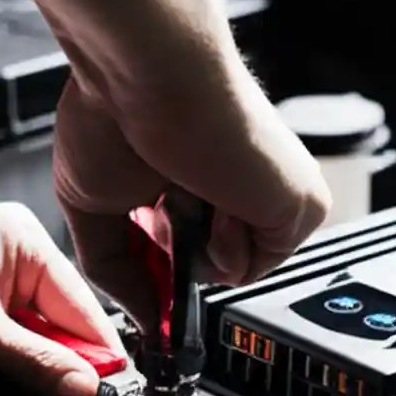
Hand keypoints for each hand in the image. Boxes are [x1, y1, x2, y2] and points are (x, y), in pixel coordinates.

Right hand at [0, 0, 331, 331]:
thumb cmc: (113, 114)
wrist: (148, 76)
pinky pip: (258, 267)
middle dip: (175, 250)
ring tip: (187, 188)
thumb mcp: (94, 210)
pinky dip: (226, 245)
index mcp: (201, 178)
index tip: (143, 266)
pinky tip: (215, 194)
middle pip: (212, 264)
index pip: (192, 249)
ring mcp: (276, 195)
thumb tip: (142, 319)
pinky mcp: (302, 205)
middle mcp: (242, 185)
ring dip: (198, 243)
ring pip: (235, 269)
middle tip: (159, 200)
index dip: (161, 262)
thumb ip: (117, 274)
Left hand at [0, 203, 123, 395]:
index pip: (83, 305)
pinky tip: (9, 384)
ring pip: (33, 339)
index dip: (101, 354)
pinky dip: (8, 367)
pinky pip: (4, 344)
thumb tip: (89, 388)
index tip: (117, 394)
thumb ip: (38, 363)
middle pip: (62, 324)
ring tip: (43, 394)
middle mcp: (7, 255)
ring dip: (34, 368)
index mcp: (21, 238)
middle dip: (65, 364)